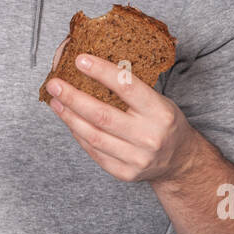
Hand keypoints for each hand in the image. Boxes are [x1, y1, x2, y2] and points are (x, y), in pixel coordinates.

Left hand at [44, 45, 197, 184]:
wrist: (179, 160)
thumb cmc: (162, 122)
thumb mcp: (158, 100)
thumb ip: (130, 88)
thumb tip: (91, 67)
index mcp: (159, 112)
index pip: (127, 87)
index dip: (101, 72)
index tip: (80, 60)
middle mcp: (149, 136)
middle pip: (102, 115)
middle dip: (73, 98)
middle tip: (54, 84)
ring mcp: (137, 158)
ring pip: (93, 136)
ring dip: (69, 117)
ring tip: (55, 101)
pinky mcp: (125, 173)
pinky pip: (94, 152)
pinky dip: (79, 135)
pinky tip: (70, 121)